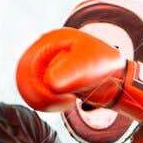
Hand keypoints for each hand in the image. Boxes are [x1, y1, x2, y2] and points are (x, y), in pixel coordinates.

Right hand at [16, 28, 142, 124]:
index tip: (61, 96)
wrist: (117, 79)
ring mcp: (47, 63)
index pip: (26, 65)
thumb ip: (70, 73)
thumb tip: (50, 83)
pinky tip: (69, 101)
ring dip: (46, 99)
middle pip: (25, 77)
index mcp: (50, 40)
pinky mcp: (52, 77)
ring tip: (69, 100)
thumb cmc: (105, 69)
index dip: (37, 86)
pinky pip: (40, 93)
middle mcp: (45, 50)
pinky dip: (50, 102)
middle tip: (65, 102)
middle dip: (41, 95)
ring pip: (31, 87)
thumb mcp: (89, 67)